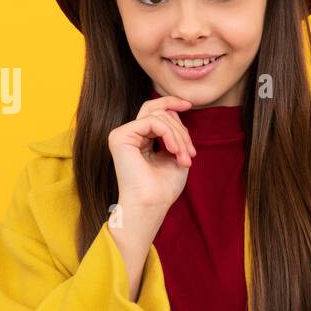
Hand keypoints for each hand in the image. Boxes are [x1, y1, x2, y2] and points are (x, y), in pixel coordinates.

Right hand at [106, 95, 196, 265]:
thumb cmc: (163, 188)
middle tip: (191, 152)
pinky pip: (152, 121)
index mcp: (140, 139)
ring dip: (179, 135)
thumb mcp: (176, 154)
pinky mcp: (120, 136)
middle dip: (180, 127)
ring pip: (158, 115)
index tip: (190, 105)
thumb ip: (175, 133)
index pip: (155, 113)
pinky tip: (174, 150)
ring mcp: (122, 134)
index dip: (172, 105)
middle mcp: (129, 135)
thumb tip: (174, 112)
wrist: (151, 205)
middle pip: (157, 110)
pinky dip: (169, 133)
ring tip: (185, 157)